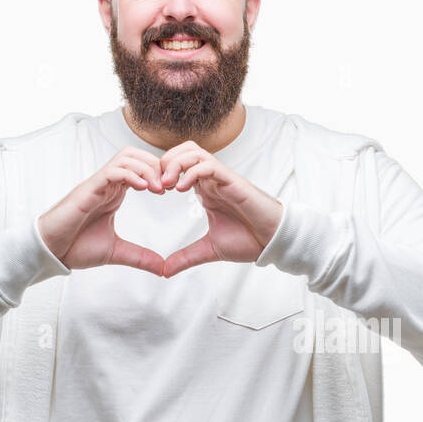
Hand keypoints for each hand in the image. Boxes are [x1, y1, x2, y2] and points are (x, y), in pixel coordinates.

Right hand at [38, 148, 167, 274]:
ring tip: (159, 188)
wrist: (51, 252)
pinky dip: (130, 174)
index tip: (173, 190)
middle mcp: (107, 184)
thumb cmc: (76, 247)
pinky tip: (143, 188)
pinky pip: (112, 171)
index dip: (160, 173)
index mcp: (115, 193)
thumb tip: (163, 269)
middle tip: (170, 187)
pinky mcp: (88, 190)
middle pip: (135, 155)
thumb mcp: (117, 253)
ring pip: (125, 157)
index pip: (140, 167)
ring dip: (146, 168)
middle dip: (157, 165)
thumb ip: (140, 257)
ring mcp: (97, 184)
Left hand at [157, 141, 284, 278]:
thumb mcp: (208, 250)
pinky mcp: (232, 181)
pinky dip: (191, 172)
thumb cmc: (248, 240)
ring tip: (166, 184)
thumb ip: (185, 257)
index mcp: (205, 189)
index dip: (160, 173)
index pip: (179, 164)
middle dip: (164, 162)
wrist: (272, 242)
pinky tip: (181, 189)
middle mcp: (212, 179)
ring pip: (194, 152)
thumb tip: (164, 271)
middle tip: (154, 185)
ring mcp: (222, 178)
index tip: (150, 192)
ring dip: (175, 163)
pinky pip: (209, 164)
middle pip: (183, 150)